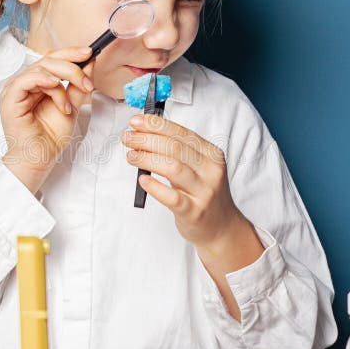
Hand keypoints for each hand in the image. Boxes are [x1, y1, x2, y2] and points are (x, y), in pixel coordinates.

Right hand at [0, 46, 94, 192]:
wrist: (40, 159)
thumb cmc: (50, 137)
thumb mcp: (71, 106)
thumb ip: (78, 85)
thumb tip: (90, 62)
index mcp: (36, 83)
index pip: (52, 59)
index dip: (71, 53)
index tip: (90, 53)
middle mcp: (24, 83)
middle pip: (48, 60)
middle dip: (72, 67)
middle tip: (87, 82)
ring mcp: (15, 89)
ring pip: (41, 68)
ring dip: (62, 82)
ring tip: (68, 105)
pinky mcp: (10, 98)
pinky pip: (26, 79)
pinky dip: (44, 81)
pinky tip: (55, 88)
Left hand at [123, 114, 240, 248]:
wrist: (221, 226)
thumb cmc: (202, 193)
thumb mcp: (198, 167)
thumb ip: (177, 152)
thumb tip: (144, 133)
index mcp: (211, 154)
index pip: (181, 133)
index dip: (156, 125)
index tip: (136, 122)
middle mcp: (210, 171)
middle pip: (175, 147)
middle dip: (147, 139)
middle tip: (128, 138)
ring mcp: (204, 192)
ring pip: (173, 168)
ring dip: (147, 159)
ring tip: (131, 156)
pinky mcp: (194, 212)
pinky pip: (172, 197)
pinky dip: (155, 187)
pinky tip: (142, 180)